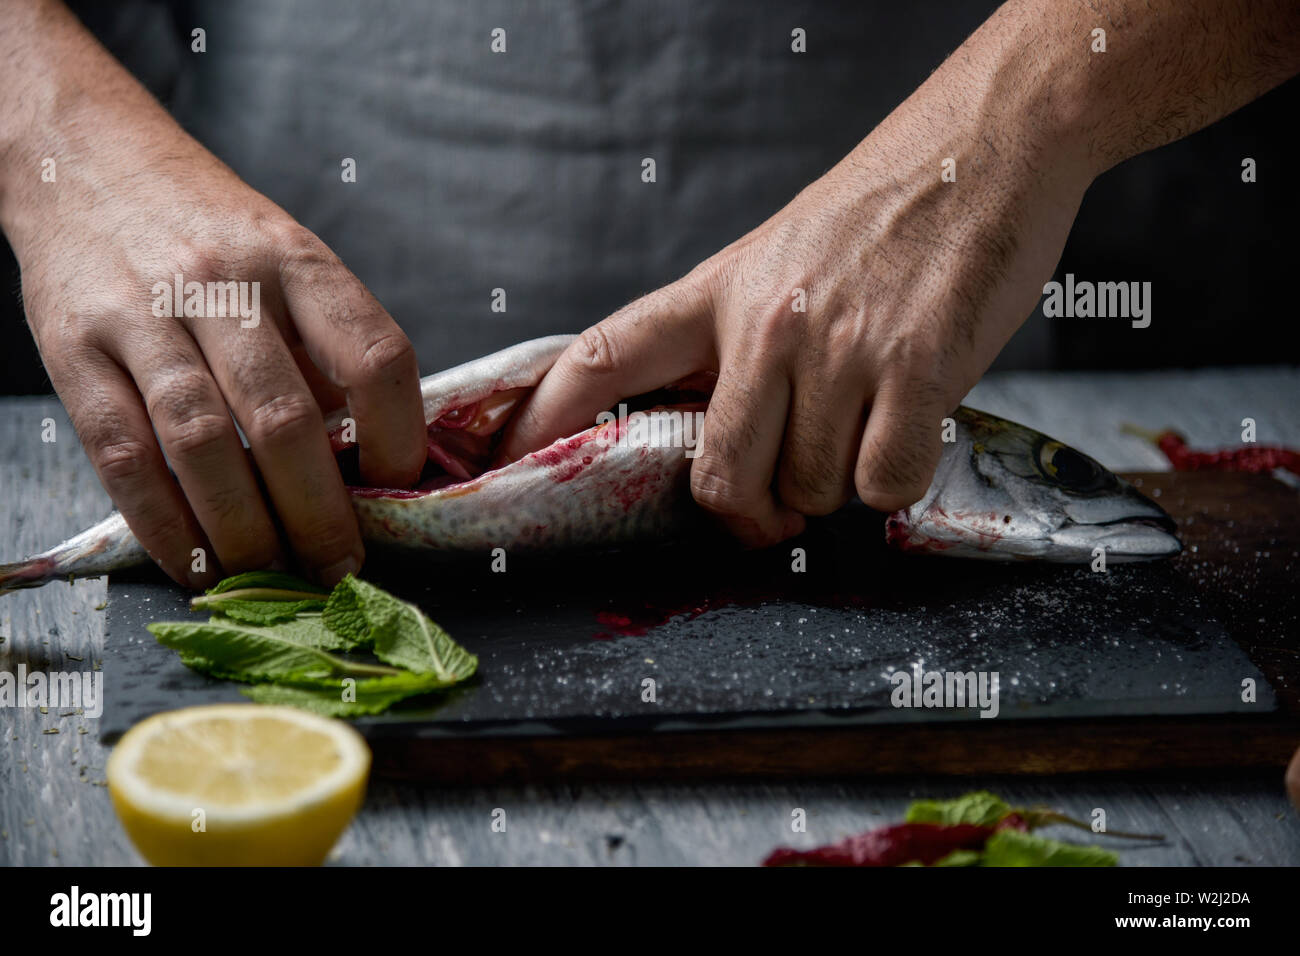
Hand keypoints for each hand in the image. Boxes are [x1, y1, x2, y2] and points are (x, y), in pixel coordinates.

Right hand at [0, 6, 425, 587]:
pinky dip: (163, 523)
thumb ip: (327, 349)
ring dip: (244, 531)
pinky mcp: (75, 349)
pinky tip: (195, 564)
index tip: (398, 489)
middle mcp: (224, 282)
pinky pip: (125, 453)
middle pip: (285, 420)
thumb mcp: (290, 260)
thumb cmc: (213, 230)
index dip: (398, 438)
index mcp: (297, 261)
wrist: (86, 160)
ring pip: (203, 444)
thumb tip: (367, 465)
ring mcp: (143, 315)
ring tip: (272, 576)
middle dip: (320, 514)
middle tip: (338, 568)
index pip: (374, 357)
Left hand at [501, 73, 1091, 545]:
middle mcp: (766, 323)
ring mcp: (839, 348)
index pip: (605, 357)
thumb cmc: (883, 210)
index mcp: (719, 290)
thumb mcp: (777, 256)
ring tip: (867, 422)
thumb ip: (736, 340)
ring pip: (810, 490)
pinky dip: (896, 481)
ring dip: (837, 485)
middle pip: (721, 478)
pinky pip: (883, 484)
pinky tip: (909, 428)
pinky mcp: (916, 369)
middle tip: (780, 504)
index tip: (510, 459)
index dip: (546, 417)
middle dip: (752, 512)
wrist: (984, 146)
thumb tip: (727, 441)